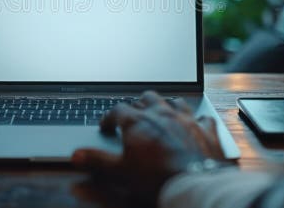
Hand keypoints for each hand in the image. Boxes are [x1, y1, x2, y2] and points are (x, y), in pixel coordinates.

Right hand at [72, 91, 225, 205]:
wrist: (195, 185)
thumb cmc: (156, 179)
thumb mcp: (120, 172)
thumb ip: (98, 161)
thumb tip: (77, 155)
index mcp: (138, 122)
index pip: (117, 110)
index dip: (109, 117)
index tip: (106, 126)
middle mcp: (162, 114)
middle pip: (146, 97)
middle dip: (138, 104)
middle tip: (134, 115)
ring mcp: (186, 119)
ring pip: (174, 101)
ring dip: (167, 105)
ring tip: (162, 112)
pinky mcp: (206, 130)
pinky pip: (203, 117)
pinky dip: (198, 119)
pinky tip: (197, 122)